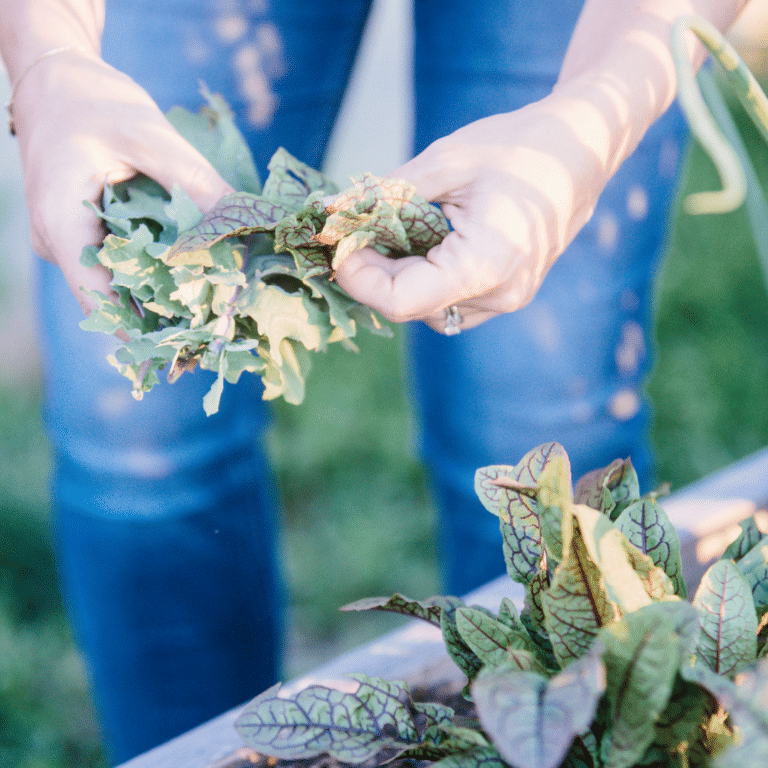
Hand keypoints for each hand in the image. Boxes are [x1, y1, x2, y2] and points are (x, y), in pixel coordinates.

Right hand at [11, 48, 232, 313]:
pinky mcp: (89, 233)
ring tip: (215, 315)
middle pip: (113, 300)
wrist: (55, 78)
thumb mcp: (148, 134)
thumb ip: (194, 180)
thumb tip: (242, 221)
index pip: (99, 301)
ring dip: (163, 299)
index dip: (143, 332)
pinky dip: (157, 273)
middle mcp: (61, 244)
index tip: (186, 350)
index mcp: (61, 227)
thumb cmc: (92, 101)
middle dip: (164, 319)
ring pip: (119, 285)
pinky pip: (122, 263)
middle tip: (216, 336)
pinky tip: (197, 280)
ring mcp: (73, 241)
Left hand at [333, 86, 617, 333]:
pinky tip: (418, 241)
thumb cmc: (520, 146)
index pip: (399, 301)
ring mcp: (506, 299)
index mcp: (485, 265)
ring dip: (396, 276)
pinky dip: (423, 277)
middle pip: (409, 306)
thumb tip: (329, 213)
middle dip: (372, 272)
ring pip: (426, 308)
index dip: (358, 278)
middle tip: (352, 230)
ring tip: (387, 231)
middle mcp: (499, 295)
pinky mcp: (506, 293)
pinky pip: (448, 300)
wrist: (584, 148)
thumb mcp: (446, 160)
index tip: (339, 242)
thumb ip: (384, 193)